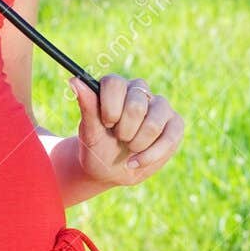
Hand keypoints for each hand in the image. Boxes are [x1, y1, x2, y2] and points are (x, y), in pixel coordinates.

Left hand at [68, 72, 184, 187]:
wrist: (110, 170)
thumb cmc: (97, 147)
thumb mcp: (89, 131)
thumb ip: (87, 106)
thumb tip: (74, 80)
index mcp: (115, 87)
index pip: (114, 83)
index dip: (110, 108)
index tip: (106, 124)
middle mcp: (139, 91)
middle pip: (136, 105)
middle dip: (124, 131)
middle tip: (118, 138)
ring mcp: (160, 106)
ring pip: (154, 123)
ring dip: (137, 144)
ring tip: (129, 149)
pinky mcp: (175, 124)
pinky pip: (170, 138)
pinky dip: (151, 155)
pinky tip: (137, 161)